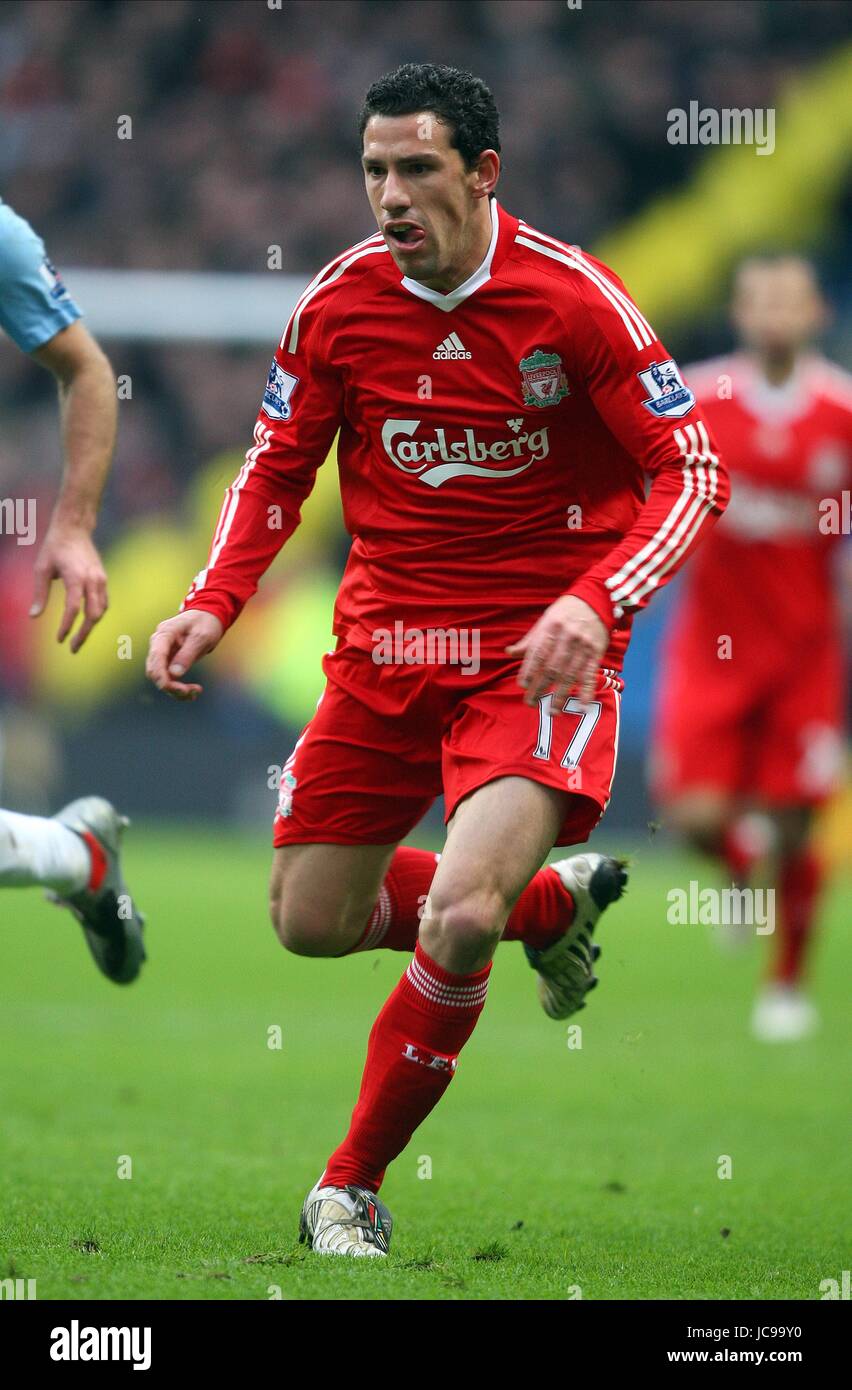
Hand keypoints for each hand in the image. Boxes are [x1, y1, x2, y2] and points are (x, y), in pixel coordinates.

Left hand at [30, 525, 108, 652]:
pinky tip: (86, 623)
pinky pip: (103, 603)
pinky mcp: (103, 579)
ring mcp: (101, 579)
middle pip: (93, 614)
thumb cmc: (54, 548)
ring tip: (78, 639)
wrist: (74, 529)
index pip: (73, 608)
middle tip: (72, 648)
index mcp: (76, 577)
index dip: (67, 626)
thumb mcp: (41, 569)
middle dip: (84, 634)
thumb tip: (33, 617)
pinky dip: (95, 615)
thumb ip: (40, 594)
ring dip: (91, 627)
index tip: (59, 639)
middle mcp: (92, 580)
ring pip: (101, 610)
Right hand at [146, 610, 223, 700]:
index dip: (159, 673)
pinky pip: (169, 678)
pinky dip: (178, 687)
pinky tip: (192, 692)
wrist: (208, 616)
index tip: (167, 687)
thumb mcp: (201, 637)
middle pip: (155, 670)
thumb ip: (187, 654)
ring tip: (195, 693)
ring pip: (161, 677)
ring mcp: (163, 653)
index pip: (156, 656)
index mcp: (165, 633)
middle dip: (170, 685)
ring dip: (175, 689)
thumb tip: (174, 674)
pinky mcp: (169, 660)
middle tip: (190, 692)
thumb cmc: (205, 623)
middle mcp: (159, 643)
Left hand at [506, 595, 608, 707]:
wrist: (597, 599)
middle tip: (531, 703)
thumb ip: (530, 640)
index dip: (529, 670)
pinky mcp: (596, 652)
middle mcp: (567, 637)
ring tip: (552, 712)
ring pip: (570, 674)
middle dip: (540, 687)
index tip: (523, 685)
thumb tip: (509, 653)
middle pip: (552, 667)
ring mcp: (583, 646)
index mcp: (551, 627)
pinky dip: (586, 691)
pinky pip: (590, 674)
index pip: (538, 652)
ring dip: (560, 695)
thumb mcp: (545, 619)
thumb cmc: (566, 611)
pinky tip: (581, 705)